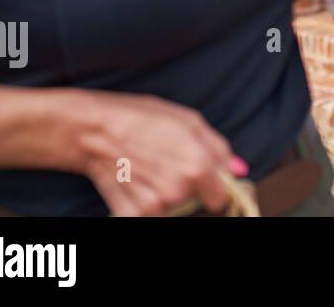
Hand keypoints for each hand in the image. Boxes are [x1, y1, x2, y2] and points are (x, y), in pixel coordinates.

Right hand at [72, 90, 244, 215]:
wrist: (93, 130)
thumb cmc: (141, 118)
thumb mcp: (189, 121)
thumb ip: (219, 148)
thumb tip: (239, 168)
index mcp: (198, 165)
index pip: (220, 196)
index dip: (214, 188)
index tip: (206, 181)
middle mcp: (179, 189)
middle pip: (195, 201)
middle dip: (187, 186)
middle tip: (166, 163)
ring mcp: (155, 204)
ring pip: (172, 208)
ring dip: (164, 195)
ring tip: (149, 169)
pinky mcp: (132, 213)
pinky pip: (150, 215)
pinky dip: (144, 203)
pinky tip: (135, 181)